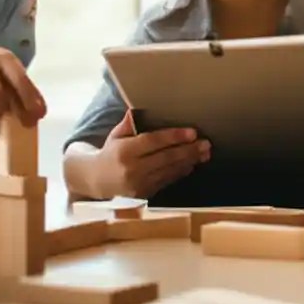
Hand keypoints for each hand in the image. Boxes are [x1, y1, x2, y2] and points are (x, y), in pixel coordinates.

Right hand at [90, 111, 209, 199]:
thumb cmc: (110, 153)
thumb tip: (134, 109)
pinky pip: (167, 181)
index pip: (153, 141)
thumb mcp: (115, 135)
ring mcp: (139, 184)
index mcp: (124, 151)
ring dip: (190, 162)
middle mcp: (132, 169)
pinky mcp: (144, 194)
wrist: (97, 181)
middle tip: (206, 143)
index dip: (174, 136)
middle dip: (189, 150)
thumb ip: (128, 124)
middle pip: (166, 158)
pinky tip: (191, 164)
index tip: (192, 132)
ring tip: (204, 153)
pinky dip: (180, 172)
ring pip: (169, 171)